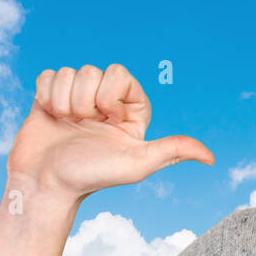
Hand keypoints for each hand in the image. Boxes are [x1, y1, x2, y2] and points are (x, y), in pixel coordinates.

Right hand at [6, 64, 213, 200]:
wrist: (45, 185)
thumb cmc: (92, 177)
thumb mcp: (137, 164)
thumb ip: (173, 151)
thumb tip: (211, 158)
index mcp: (130, 111)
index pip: (119, 73)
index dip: (110, 95)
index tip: (108, 121)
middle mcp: (104, 103)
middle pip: (92, 70)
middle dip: (85, 100)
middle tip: (85, 126)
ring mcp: (77, 99)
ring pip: (70, 72)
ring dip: (64, 102)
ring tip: (67, 126)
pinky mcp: (50, 98)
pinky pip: (48, 75)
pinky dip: (46, 97)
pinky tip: (51, 118)